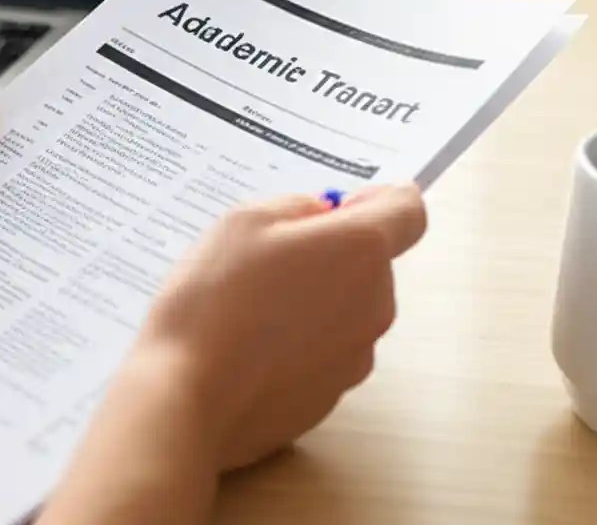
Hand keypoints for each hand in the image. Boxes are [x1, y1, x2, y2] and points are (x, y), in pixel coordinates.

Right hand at [134, 184, 426, 469]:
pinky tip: (252, 347)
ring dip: (315, 298)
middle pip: (371, 262)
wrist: (188, 399)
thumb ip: (295, 206)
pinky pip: (327, 351)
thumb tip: (321, 214)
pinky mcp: (334, 394)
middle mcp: (375, 303)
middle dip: (331, 252)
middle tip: (270, 258)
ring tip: (252, 306)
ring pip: (348, 308)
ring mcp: (358, 355)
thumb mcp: (243, 222)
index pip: (408, 210)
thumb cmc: (214, 301)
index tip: (337, 206)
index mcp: (361, 250)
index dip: (379, 199)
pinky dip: (301, 342)